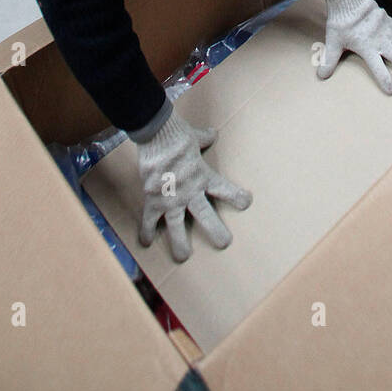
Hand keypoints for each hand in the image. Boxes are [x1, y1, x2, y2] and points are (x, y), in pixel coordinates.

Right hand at [137, 111, 251, 261]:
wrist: (155, 133)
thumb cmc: (177, 134)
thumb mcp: (196, 136)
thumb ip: (205, 139)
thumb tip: (212, 134)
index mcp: (203, 176)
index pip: (224, 189)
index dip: (235, 197)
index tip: (245, 203)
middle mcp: (189, 191)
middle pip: (205, 215)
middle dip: (215, 231)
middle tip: (224, 243)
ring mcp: (170, 198)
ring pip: (177, 225)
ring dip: (179, 243)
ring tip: (183, 257)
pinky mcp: (152, 198)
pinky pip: (149, 219)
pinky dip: (146, 230)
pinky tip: (145, 242)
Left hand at [319, 0, 391, 93]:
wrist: (347, 1)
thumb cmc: (340, 23)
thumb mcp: (333, 42)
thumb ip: (330, 60)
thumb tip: (321, 75)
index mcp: (367, 49)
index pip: (378, 68)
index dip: (385, 79)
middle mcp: (381, 42)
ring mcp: (388, 31)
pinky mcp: (391, 22)